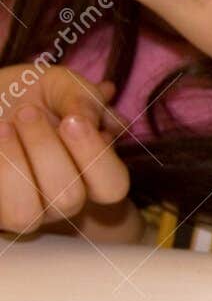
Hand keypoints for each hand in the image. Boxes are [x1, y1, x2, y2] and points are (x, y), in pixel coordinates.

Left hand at [0, 64, 129, 235]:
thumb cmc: (27, 93)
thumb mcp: (62, 85)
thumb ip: (84, 99)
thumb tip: (87, 122)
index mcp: (91, 173)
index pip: (112, 187)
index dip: (96, 156)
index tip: (73, 120)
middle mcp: (60, 200)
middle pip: (69, 199)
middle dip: (46, 150)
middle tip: (28, 112)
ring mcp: (23, 211)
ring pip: (26, 215)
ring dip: (14, 165)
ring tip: (3, 127)